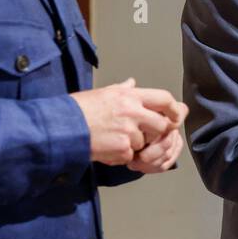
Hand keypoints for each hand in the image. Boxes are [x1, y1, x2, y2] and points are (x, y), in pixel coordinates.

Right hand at [70, 78, 186, 166]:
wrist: (62, 127)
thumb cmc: (79, 109)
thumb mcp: (103, 93)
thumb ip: (122, 89)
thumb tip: (132, 82)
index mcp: (129, 96)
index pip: (164, 99)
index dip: (174, 109)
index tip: (175, 115)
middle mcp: (133, 112)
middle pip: (162, 125)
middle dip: (156, 132)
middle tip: (143, 135)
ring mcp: (128, 131)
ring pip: (144, 142)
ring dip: (134, 145)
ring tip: (113, 138)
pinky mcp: (122, 149)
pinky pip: (130, 156)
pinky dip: (121, 156)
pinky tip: (106, 147)